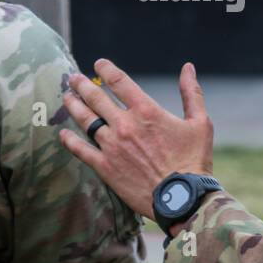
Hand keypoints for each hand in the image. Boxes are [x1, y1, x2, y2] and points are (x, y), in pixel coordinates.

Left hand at [59, 59, 213, 219]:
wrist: (182, 199)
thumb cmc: (194, 161)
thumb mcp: (200, 122)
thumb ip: (192, 93)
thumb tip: (188, 67)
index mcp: (146, 111)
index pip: (119, 81)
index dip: (106, 69)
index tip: (99, 64)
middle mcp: (125, 125)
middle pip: (96, 98)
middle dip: (82, 85)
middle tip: (73, 78)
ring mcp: (112, 146)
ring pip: (85, 120)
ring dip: (74, 106)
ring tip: (66, 98)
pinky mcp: (105, 167)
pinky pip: (81, 150)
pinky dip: (69, 140)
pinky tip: (63, 134)